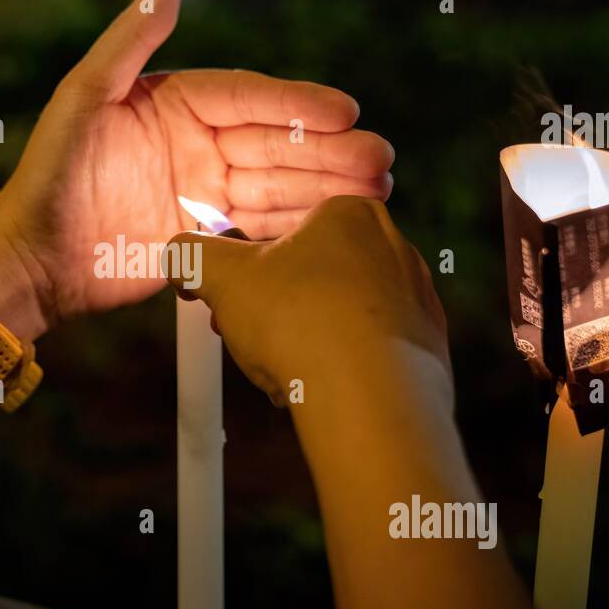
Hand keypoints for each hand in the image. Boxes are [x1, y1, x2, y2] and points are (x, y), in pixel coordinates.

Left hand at [0, 0, 394, 339]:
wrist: (32, 262)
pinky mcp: (204, 239)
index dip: (298, 104)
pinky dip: (298, 227)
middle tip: (380, 158)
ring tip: (377, 190)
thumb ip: (129, 41)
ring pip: (276, 186)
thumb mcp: (82, 98)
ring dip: (326, 188)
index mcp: (173, 104)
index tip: (345, 111)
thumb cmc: (48, 176)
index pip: (248, 97)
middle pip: (274, 143)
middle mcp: (195, 144)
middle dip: (329, 151)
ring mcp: (201, 192)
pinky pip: (260, 229)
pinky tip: (336, 228)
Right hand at [163, 195, 451, 408]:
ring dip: (306, 339)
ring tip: (283, 369)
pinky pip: (371, 351)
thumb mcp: (221, 276)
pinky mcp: (428, 346)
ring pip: (341, 315)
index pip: (286, 233)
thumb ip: (191, 254)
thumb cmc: (301, 321)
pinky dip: (343, 366)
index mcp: (349, 214)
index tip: (228, 299)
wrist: (372, 394)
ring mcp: (416, 297)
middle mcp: (394, 246)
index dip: (247, 269)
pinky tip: (321, 387)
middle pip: (313, 275)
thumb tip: (179, 255)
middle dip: (275, 308)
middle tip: (248, 336)